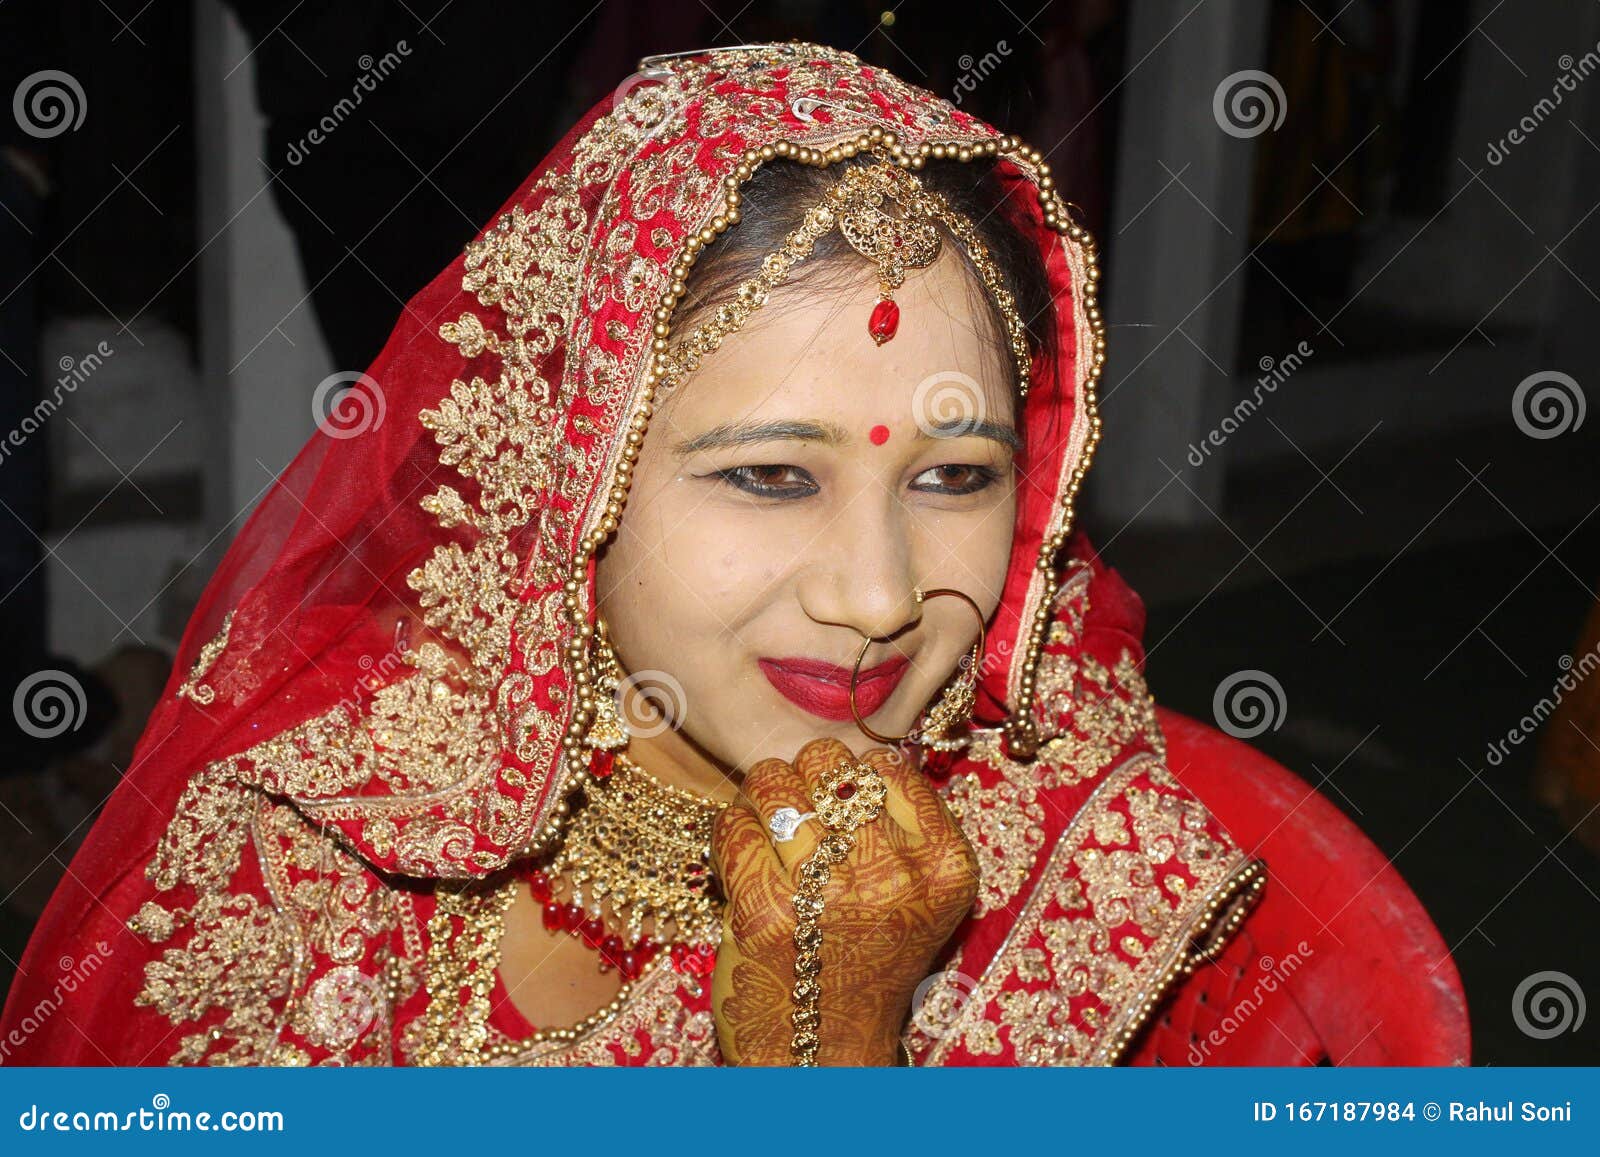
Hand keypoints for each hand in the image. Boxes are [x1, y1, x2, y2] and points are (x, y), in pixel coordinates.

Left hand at [708, 737, 979, 1064]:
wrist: (827, 1049)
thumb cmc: (867, 961)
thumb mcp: (918, 895)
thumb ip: (904, 827)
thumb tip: (860, 754)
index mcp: (944, 865)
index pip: (886, 765)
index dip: (852, 777)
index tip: (837, 805)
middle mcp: (893, 874)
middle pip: (829, 763)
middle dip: (804, 777)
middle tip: (796, 814)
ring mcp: (827, 891)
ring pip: (775, 782)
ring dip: (761, 797)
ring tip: (765, 829)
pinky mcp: (766, 910)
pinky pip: (734, 826)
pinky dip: (730, 831)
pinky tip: (740, 858)